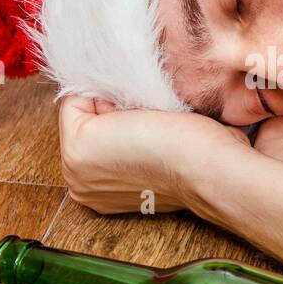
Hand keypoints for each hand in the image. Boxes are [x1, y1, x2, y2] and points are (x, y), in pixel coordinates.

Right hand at [58, 96, 249, 213]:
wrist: (208, 169)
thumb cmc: (197, 156)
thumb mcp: (153, 148)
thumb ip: (129, 138)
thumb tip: (121, 105)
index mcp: (98, 190)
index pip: (93, 132)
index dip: (118, 113)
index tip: (147, 120)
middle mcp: (81, 185)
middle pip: (84, 121)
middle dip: (110, 108)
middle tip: (146, 119)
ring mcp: (74, 170)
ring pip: (81, 109)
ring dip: (109, 102)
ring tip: (143, 118)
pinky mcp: (76, 149)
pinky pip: (75, 98)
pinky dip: (104, 93)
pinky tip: (137, 114)